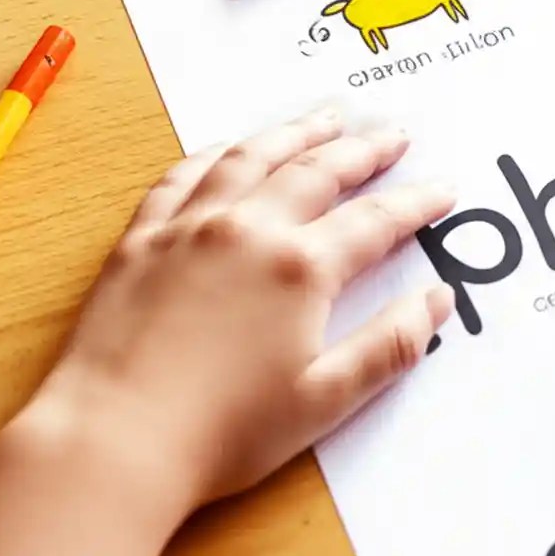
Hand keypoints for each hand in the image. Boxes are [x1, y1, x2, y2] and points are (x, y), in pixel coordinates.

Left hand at [0, 107, 457, 555]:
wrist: (112, 439)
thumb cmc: (223, 431)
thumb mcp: (326, 399)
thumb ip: (390, 344)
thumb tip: (438, 299)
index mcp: (299, 268)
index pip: (375, 221)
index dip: (415, 202)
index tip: (442, 188)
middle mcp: (247, 230)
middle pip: (317, 171)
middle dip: (363, 149)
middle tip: (394, 134)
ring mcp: (189, 228)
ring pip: (252, 157)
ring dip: (295, 132)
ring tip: (326, 116)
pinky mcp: (141, 240)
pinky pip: (182, 176)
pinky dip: (215, 154)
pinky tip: (230, 148)